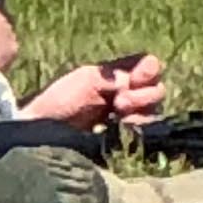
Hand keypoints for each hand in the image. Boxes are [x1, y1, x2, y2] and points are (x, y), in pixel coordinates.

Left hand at [24, 53, 167, 129]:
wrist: (45, 130)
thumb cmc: (60, 100)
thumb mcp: (89, 79)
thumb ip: (118, 74)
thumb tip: (139, 76)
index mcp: (119, 74)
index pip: (150, 66)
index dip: (148, 71)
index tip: (134, 79)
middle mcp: (128, 93)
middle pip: (157, 89)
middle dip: (142, 95)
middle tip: (119, 102)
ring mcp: (129, 116)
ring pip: (155, 111)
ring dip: (142, 111)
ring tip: (119, 116)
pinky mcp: (126, 136)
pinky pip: (148, 131)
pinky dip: (140, 127)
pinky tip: (122, 127)